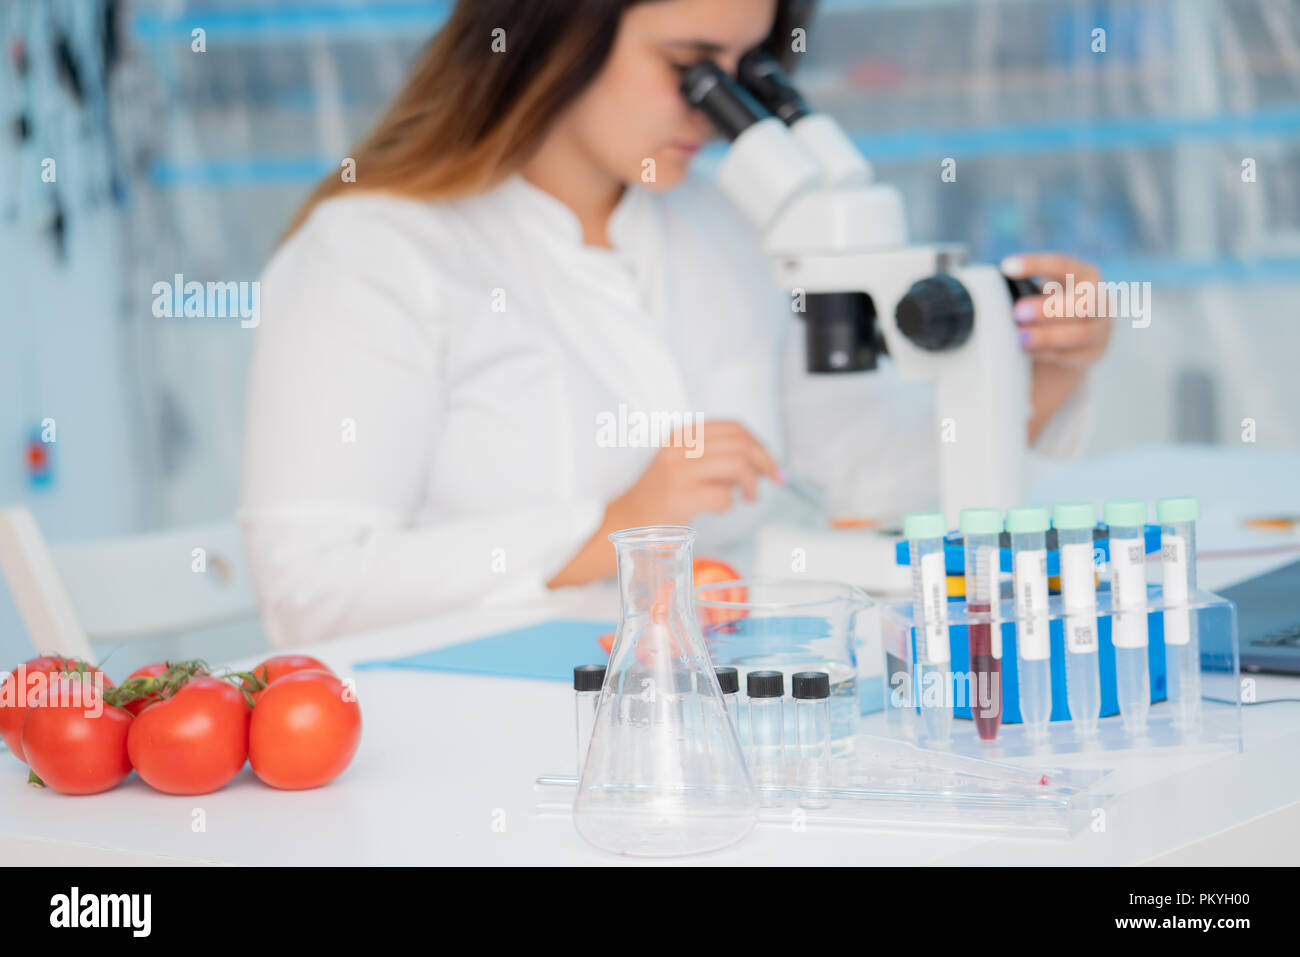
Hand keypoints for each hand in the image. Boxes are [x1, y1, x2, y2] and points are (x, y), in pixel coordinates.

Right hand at [607, 420, 780, 526]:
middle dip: (765, 463)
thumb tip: (761, 463)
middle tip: (773, 480)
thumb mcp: (686, 465)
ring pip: (737, 464)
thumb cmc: (661, 496)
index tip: (770, 464)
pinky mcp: (679, 497)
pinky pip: (722, 495)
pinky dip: (730, 503)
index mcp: (683, 434)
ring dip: (752, 483)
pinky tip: (722, 508)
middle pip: (740, 444)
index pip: (734, 428)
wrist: (627, 520)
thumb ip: (718, 460)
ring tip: (749, 497)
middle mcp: (680, 447)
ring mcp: (678, 471)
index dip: (759, 444)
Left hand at [1002, 252, 1111, 369]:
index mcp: (1084, 275)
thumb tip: (990, 287)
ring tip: (1019, 338)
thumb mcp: (1044, 290)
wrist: (1073, 338)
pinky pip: (1073, 354)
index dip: (1037, 265)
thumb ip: (1026, 287)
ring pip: (1081, 333)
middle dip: (1049, 308)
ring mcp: (1101, 328)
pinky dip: (1047, 353)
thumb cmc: (1050, 306)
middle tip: (1017, 312)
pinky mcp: (1095, 352)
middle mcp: (1100, 298)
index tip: (1007, 267)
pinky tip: (1027, 351)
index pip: (1064, 265)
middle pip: (1084, 302)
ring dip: (1047, 336)